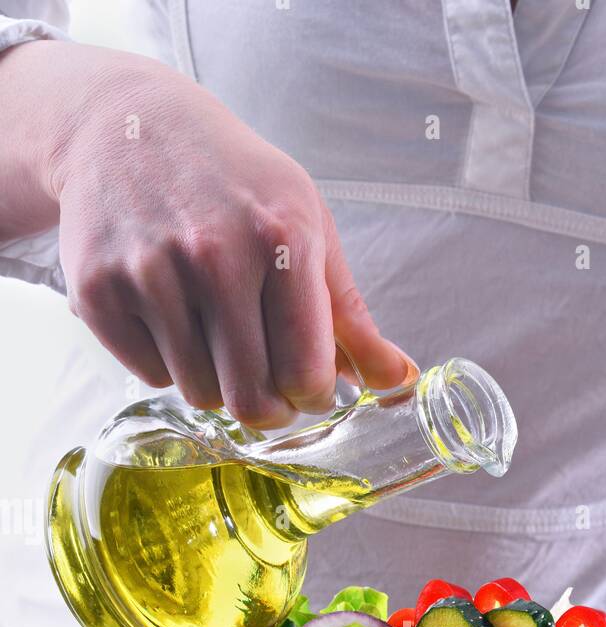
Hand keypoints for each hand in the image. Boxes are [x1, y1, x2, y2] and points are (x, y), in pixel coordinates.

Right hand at [36, 46, 405, 424]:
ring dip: (218, 383)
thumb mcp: (307, 228)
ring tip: (217, 335)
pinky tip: (172, 318)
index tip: (310, 387)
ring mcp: (150, 272)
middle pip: (251, 401)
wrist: (128, 128)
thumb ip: (351, 316)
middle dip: (269, 410)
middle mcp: (214, 255)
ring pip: (200, 394)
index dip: (313, 397)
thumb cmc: (235, 185)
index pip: (305, 373)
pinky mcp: (98, 291)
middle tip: (269, 388)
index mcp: (281, 239)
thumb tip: (398, 382)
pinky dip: (168, 364)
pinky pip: (151, 376)